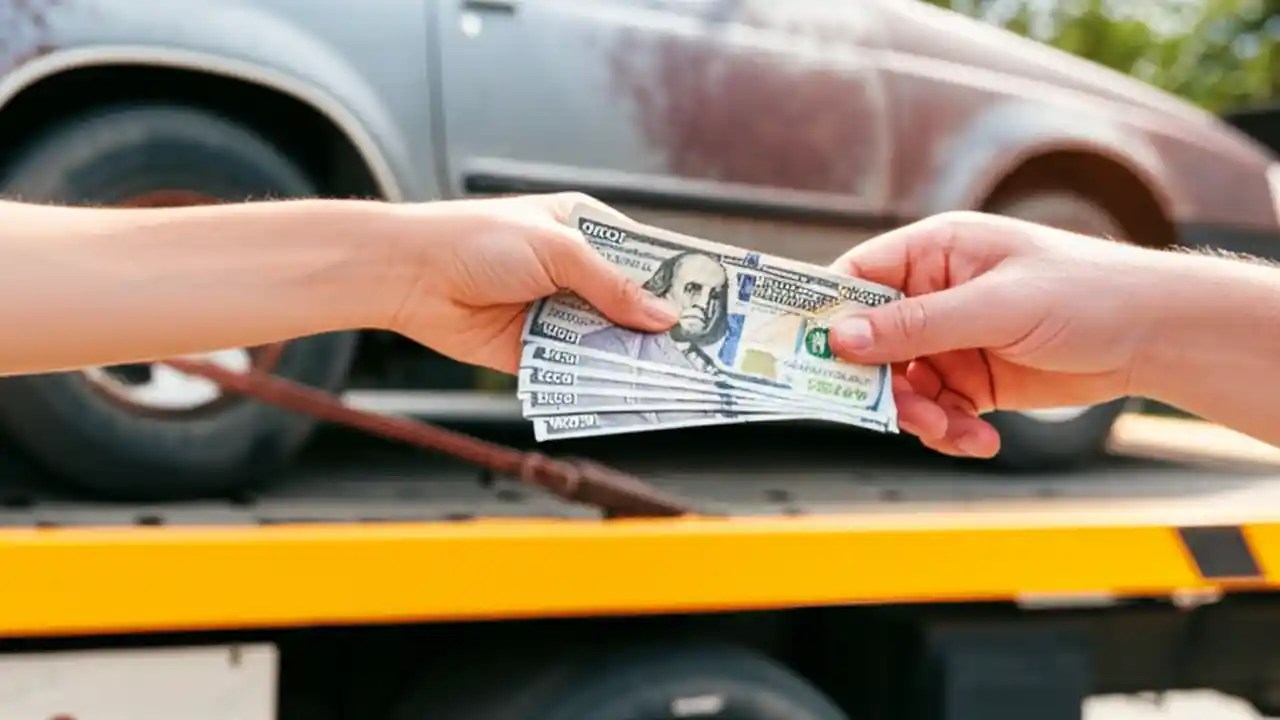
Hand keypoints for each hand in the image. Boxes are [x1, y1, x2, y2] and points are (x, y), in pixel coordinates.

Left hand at [386, 192, 678, 372]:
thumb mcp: (557, 250)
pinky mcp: (534, 352)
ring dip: (634, 358)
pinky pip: (576, 369)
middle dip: (662, 328)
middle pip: (631, 305)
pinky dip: (599, 381)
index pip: (644, 257)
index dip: (679, 279)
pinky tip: (631, 394)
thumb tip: (666, 319)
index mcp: (583, 231)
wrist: (409, 274)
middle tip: (707, 352)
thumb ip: (613, 287)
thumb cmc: (479, 240)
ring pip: (608, 340)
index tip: (718, 303)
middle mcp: (573, 274)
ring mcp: (554, 314)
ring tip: (679, 378)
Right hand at [827, 211, 1169, 458]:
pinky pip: (937, 410)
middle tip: (900, 414)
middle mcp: (934, 294)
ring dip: (919, 415)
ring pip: (901, 386)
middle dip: (880, 384)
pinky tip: (978, 441)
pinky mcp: (973, 379)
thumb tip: (841, 338)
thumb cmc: (1085, 291)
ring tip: (954, 431)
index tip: (801, 353)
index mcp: (935, 252)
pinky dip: (948, 430)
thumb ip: (918, 324)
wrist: (1155, 336)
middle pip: (871, 344)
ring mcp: (952, 339)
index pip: (857, 277)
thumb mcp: (996, 306)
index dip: (825, 313)